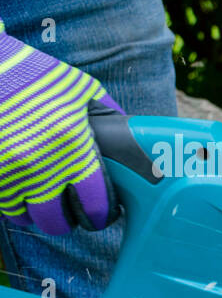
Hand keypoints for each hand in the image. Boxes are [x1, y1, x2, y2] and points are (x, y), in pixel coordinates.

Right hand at [0, 21, 119, 234]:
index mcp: (72, 143)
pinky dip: (15, 205)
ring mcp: (8, 169)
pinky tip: (24, 193)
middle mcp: (40, 162)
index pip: (94, 203)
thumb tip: (134, 142)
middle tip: (72, 211)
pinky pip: (4, 207)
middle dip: (68, 220)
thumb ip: (109, 119)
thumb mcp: (83, 91)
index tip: (102, 215)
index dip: (100, 215)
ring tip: (46, 202)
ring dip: (39, 214)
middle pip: (57, 221)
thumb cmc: (38, 76)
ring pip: (27, 218)